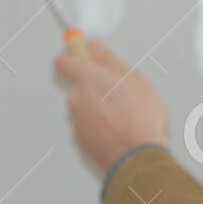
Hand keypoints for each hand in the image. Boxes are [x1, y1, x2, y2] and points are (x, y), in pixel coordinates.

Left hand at [54, 39, 168, 172]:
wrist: (136, 157)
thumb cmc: (138, 119)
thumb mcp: (133, 78)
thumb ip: (109, 59)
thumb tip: (95, 46)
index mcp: (86, 78)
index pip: (64, 59)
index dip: (74, 55)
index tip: (84, 53)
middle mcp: (75, 98)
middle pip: (77, 85)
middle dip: (94, 85)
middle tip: (118, 89)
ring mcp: (76, 121)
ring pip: (83, 107)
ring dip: (97, 107)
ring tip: (123, 113)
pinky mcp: (81, 140)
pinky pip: (87, 126)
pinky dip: (98, 125)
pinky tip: (118, 128)